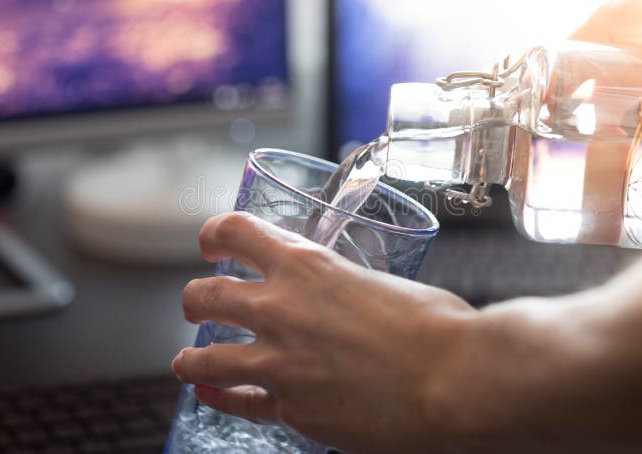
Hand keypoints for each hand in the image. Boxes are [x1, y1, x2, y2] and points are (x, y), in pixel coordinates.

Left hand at [172, 212, 477, 452]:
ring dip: (190, 357)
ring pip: (204, 356)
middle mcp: (280, 308)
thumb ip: (347, 289)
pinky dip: (217, 397)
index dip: (213, 235)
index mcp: (307, 264)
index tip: (211, 244)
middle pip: (204, 295)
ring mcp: (279, 362)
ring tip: (186, 359)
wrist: (455, 378)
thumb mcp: (381, 283)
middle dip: (194, 299)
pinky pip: (237, 403)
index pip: (234, 232)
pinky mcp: (291, 409)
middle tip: (197, 303)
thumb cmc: (437, 324)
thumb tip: (347, 300)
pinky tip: (208, 394)